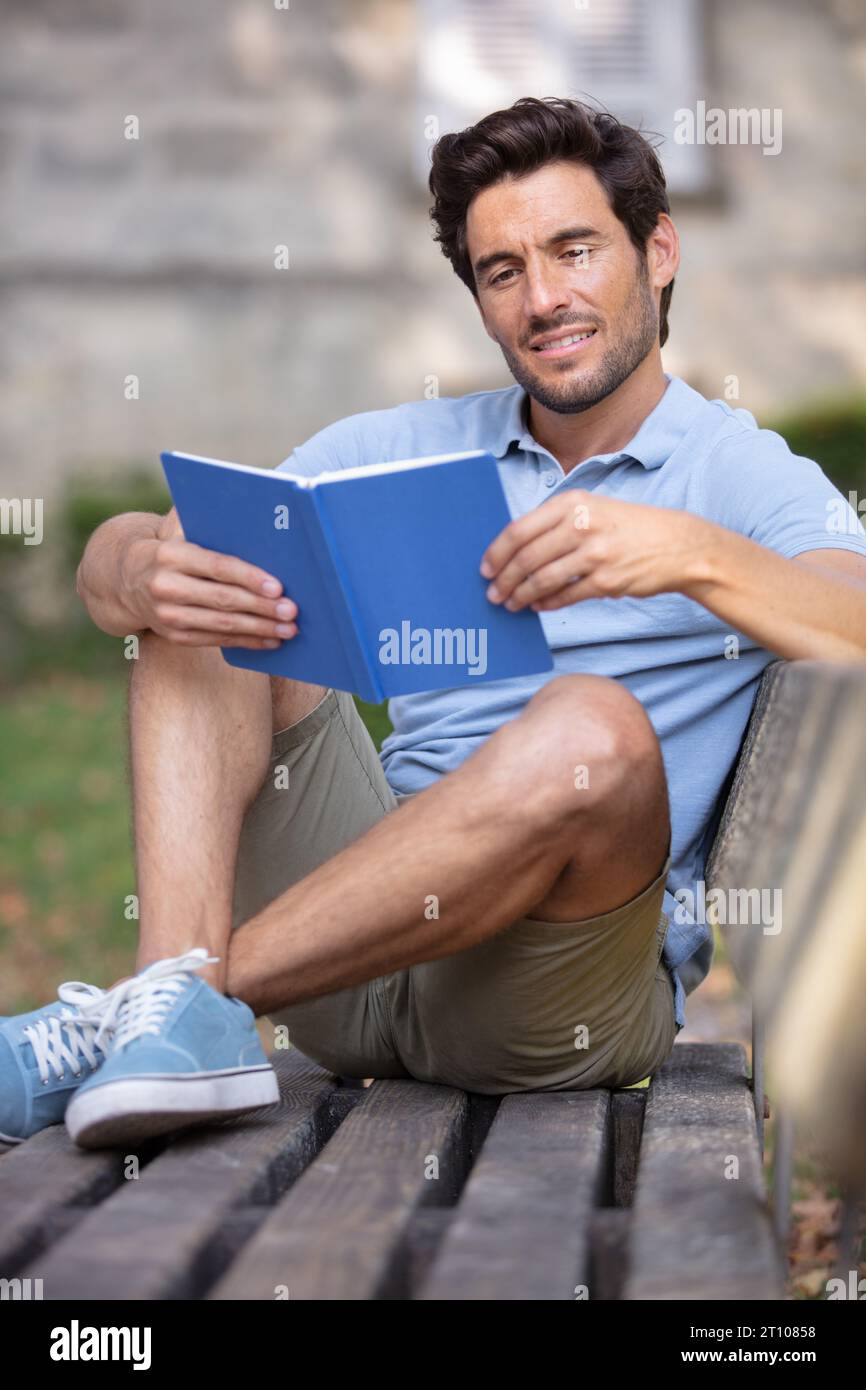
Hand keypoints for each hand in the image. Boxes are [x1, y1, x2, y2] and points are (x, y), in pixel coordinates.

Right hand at [121, 508, 299, 647]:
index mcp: (170, 555)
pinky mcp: (174, 635)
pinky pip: (216, 640)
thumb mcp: (175, 530)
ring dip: (260, 629)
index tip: (278, 586)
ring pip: (222, 624)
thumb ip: (202, 523)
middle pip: (224, 599)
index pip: (217, 567)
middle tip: (291, 611)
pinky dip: (246, 641)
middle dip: (262, 607)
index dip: (249, 578)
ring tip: (288, 629)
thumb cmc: (168, 549)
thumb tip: (247, 515)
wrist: (125, 580)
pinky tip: (270, 640)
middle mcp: (166, 586)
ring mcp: (168, 615)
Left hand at [480, 490, 707, 610]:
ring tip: (510, 604)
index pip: (520, 529)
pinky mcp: (606, 581)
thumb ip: (556, 524)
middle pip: (526, 557)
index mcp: (572, 503)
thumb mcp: (592, 509)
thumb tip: (515, 549)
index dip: (497, 552)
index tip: (485, 568)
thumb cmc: (627, 528)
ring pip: (542, 579)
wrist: (676, 544)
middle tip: (493, 593)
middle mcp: (581, 524)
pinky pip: (564, 596)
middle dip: (504, 579)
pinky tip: (537, 606)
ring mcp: (594, 554)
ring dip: (520, 595)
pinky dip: (546, 603)